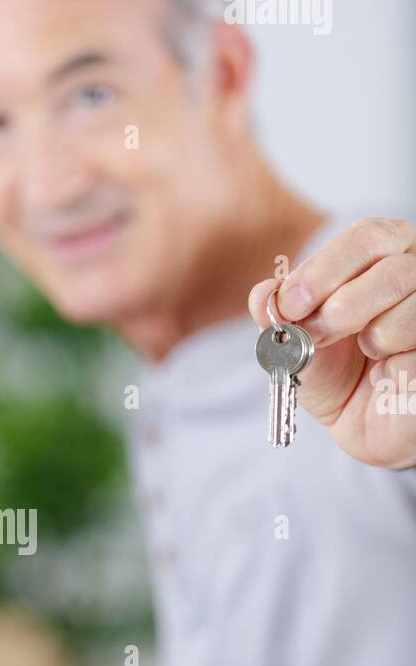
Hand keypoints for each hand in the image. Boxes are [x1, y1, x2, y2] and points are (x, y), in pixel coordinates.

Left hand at [249, 217, 415, 467]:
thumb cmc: (341, 378)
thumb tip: (262, 294)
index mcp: (385, 257)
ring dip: (363, 323)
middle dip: (336, 295)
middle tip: (313, 331)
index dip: (322, 268)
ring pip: (403, 282)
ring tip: (359, 349)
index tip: (290, 304)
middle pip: (384, 253)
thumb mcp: (300, 347)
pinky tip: (384, 365)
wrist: (371, 429)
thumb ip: (280, 319)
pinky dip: (389, 346)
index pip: (363, 237)